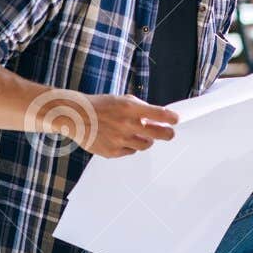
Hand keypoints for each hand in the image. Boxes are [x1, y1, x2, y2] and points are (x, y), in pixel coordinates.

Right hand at [45, 92, 178, 157]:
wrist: (75, 116)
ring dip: (146, 140)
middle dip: (168, 134)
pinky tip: (121, 139)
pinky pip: (130, 152)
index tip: (176, 120)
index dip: (171, 118)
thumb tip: (158, 116)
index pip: (159, 114)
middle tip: (170, 133)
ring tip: (138, 134)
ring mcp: (119, 140)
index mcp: (130, 108)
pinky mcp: (112, 152)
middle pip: (158, 135)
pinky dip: (129, 146)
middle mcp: (126, 125)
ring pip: (145, 145)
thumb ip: (140, 108)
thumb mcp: (121, 100)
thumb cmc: (99, 106)